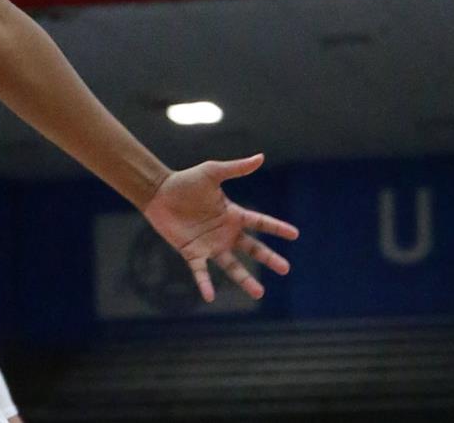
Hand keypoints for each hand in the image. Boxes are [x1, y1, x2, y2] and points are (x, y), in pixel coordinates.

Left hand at [140, 154, 298, 301]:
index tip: (295, 234)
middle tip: (286, 269)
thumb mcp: (212, 172)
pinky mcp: (192, 252)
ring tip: (259, 294)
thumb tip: (261, 157)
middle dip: (269, 258)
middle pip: (252, 249)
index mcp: (232, 214)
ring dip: (245, 280)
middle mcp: (225, 233)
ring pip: (232, 266)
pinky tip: (210, 297)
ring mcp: (209, 244)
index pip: (260, 222)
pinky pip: (201, 271)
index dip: (277, 228)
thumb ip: (236, 168)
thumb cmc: (185, 180)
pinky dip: (205, 284)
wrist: (158, 192)